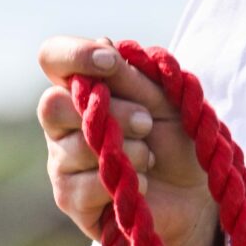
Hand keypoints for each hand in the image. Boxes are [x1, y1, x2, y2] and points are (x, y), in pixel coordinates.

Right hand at [37, 36, 222, 245]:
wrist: (192, 197)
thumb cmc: (175, 141)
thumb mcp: (164, 100)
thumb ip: (133, 76)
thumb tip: (102, 45)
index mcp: (82, 88)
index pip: (53, 58)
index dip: (73, 54)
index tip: (111, 62)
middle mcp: (62, 123)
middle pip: (53, 105)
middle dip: (113, 111)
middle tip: (147, 123)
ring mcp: (61, 162)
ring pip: (77, 146)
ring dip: (129, 150)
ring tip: (150, 159)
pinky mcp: (70, 200)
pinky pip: (87, 186)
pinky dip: (126, 183)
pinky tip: (141, 185)